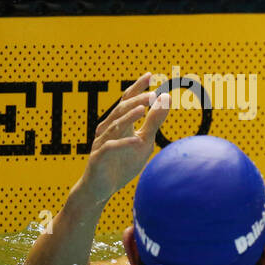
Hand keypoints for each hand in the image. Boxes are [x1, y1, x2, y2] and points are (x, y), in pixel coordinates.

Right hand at [79, 73, 169, 204]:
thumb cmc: (122, 163)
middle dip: (136, 101)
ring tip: (143, 109)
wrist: (100, 188)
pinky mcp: (98, 157)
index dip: (137, 88)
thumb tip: (165, 100)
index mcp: (118, 123)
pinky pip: (111, 148)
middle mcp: (108, 129)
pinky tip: (137, 141)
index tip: (149, 76)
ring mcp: (101, 142)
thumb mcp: (143, 141)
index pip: (127, 100)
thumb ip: (153, 122)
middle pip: (121, 110)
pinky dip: (124, 143)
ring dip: (129, 117)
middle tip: (152, 94)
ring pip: (114, 126)